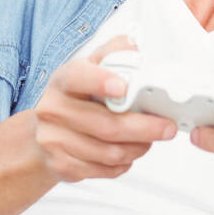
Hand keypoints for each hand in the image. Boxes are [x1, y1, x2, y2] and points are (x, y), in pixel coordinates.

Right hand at [32, 34, 177, 182]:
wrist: (45, 133)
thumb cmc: (76, 99)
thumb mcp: (90, 69)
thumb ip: (112, 54)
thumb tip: (133, 45)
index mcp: (63, 81)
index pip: (78, 77)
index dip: (101, 82)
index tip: (123, 87)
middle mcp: (53, 110)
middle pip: (106, 125)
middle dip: (144, 128)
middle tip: (167, 127)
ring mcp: (54, 140)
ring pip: (108, 152)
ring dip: (138, 148)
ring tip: (150, 140)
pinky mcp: (61, 165)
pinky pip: (104, 170)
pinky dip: (124, 164)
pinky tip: (129, 153)